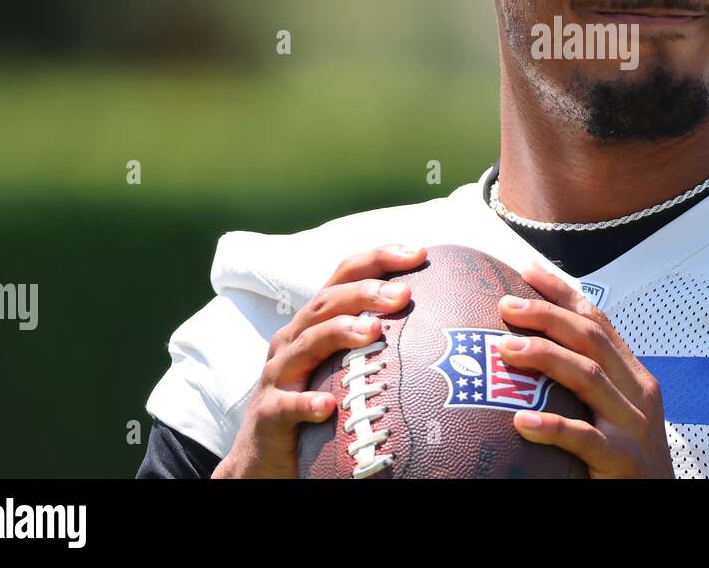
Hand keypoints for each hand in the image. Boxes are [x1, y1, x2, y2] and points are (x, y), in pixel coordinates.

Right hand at [213, 244, 426, 477]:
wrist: (264, 455)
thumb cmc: (316, 399)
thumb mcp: (343, 364)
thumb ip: (377, 342)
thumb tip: (444, 329)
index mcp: (315, 321)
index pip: (345, 275)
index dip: (379, 258)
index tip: (420, 252)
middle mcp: (294, 338)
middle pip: (327, 302)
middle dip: (365, 292)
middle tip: (403, 294)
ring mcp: (278, 374)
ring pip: (307, 343)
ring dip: (340, 332)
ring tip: (374, 331)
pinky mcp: (269, 413)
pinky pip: (286, 406)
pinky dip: (306, 403)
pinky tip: (328, 407)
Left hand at [496, 264, 672, 477]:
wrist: (661, 504)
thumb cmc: (627, 458)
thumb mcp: (616, 411)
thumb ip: (588, 383)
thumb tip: (534, 350)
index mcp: (634, 376)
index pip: (598, 322)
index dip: (564, 294)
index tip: (528, 270)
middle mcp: (638, 394)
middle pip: (592, 340)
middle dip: (548, 316)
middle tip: (506, 305)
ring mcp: (633, 427)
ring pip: (589, 377)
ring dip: (545, 358)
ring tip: (505, 350)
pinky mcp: (624, 461)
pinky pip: (584, 439)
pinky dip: (552, 427)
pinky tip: (521, 421)